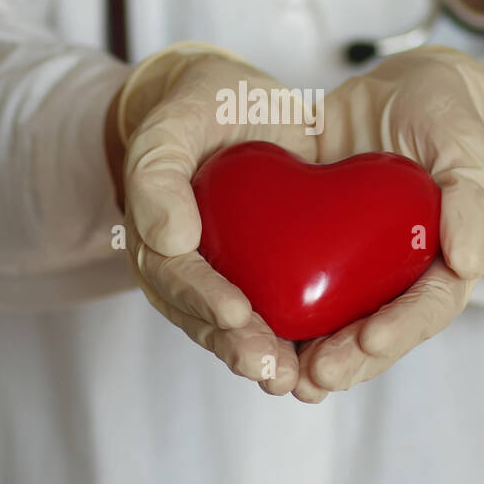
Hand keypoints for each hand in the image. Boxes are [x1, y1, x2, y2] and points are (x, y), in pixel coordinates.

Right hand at [107, 41, 316, 394]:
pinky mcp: (267, 276)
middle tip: (271, 367)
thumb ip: (157, 174)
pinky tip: (328, 358)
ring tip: (297, 381)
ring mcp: (227, 276)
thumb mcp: (172, 124)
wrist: (236, 102)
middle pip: (206, 319)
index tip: (238, 314)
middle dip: (239, 347)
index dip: (204, 299)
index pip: (175, 275)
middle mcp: (188, 267)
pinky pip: (280, 313)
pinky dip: (302, 339)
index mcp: (155, 235)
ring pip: (240, 330)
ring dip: (267, 358)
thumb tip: (170, 239)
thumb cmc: (199, 108)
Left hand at [293, 45, 483, 401]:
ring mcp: (355, 270)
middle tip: (314, 377)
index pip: (426, 309)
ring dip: (306, 357)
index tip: (368, 337)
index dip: (400, 329)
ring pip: (333, 326)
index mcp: (443, 263)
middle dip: (346, 360)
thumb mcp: (462, 145)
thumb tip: (470, 263)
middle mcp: (398, 279)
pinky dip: (272, 315)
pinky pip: (294, 290)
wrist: (396, 90)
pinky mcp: (315, 251)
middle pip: (375, 335)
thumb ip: (470, 199)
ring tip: (279, 377)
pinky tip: (244, 332)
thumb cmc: (442, 116)